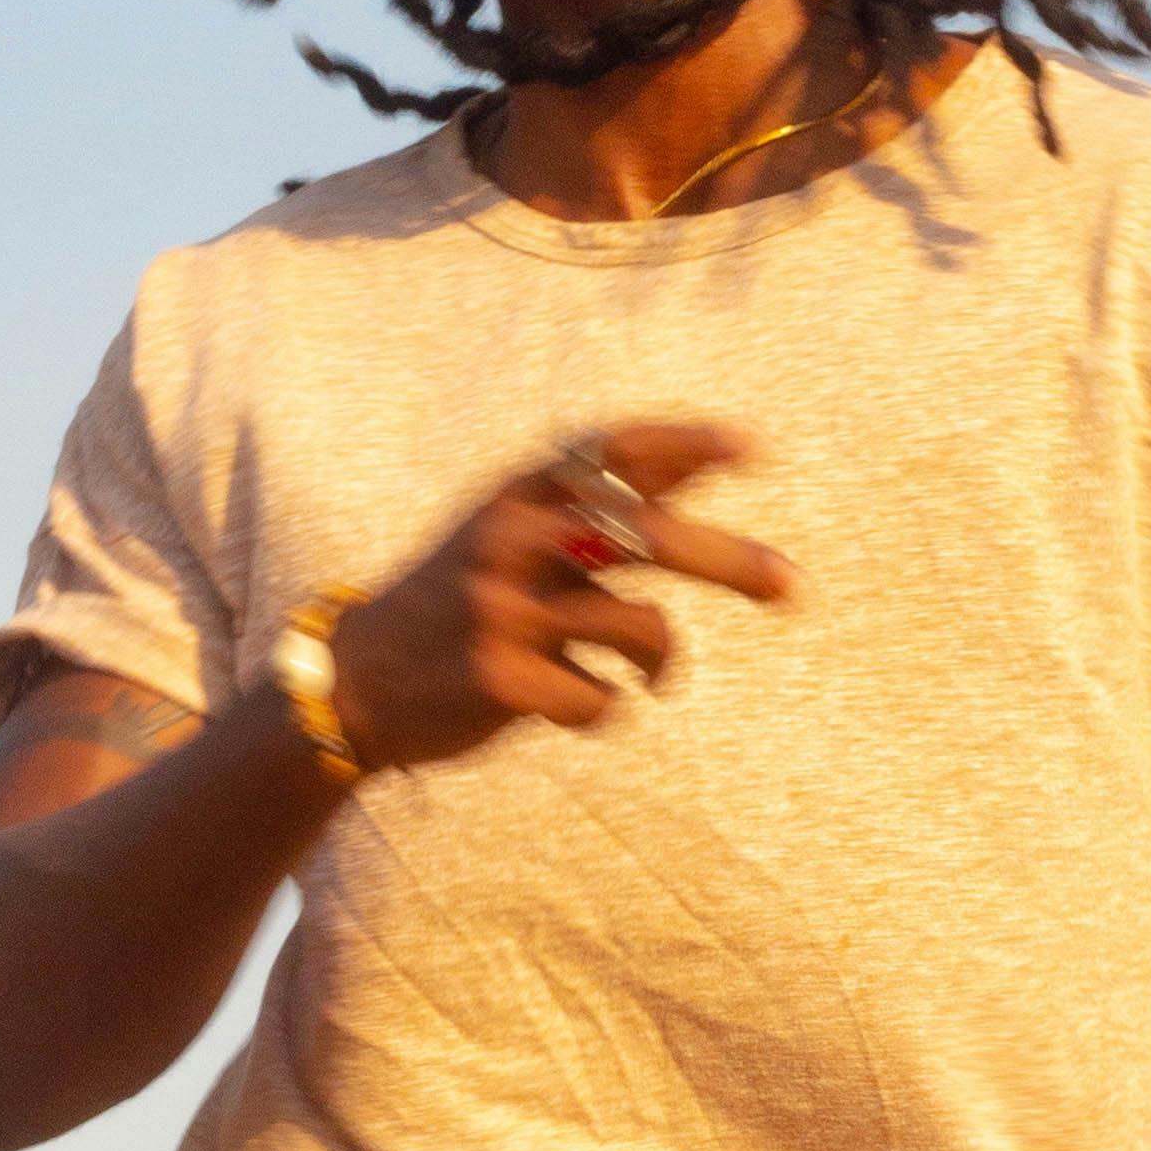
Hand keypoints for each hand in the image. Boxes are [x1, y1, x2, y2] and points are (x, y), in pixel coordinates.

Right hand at [331, 423, 791, 772]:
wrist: (357, 678)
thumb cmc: (462, 598)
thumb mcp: (514, 527)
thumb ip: (602, 499)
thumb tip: (720, 449)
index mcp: (518, 491)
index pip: (611, 450)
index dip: (685, 443)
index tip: (754, 449)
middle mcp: (511, 537)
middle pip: (644, 536)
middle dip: (728, 561)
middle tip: (792, 588)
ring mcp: (503, 609)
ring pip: (640, 626)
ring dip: (662, 662)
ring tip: (651, 677)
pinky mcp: (498, 680)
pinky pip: (600, 698)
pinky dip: (603, 707)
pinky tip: (570, 703)